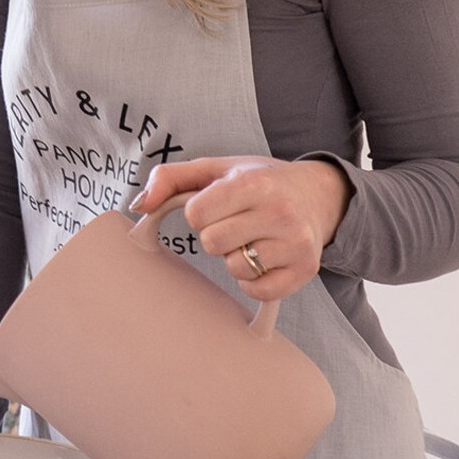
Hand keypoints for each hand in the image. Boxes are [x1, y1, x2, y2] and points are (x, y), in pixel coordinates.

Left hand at [131, 155, 351, 300]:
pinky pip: (258, 290)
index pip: (196, 214)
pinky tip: (262, 258)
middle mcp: (280, 213)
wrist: (319, 194)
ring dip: (235, 257)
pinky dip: (252, 280)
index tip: (215, 205)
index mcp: (254, 184)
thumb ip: (169, 178)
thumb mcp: (215, 168)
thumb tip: (139, 206)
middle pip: (212, 243)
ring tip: (252, 237)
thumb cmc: (259, 180)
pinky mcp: (305, 270)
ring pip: (235, 268)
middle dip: (215, 234)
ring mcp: (296, 244)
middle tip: (235, 222)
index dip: (198, 211)